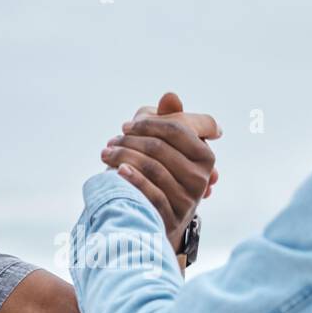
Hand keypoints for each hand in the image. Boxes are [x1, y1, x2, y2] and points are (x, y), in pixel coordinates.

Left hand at [100, 92, 220, 253]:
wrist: (157, 217)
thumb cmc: (161, 174)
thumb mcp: (167, 146)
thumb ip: (169, 119)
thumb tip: (170, 96)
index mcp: (205, 155)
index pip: (177, 128)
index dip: (149, 124)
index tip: (127, 126)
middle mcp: (201, 177)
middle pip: (160, 147)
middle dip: (130, 141)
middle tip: (111, 141)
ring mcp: (189, 199)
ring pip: (154, 168)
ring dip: (124, 157)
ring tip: (106, 154)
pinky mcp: (173, 216)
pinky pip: (152, 192)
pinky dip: (133, 179)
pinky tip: (118, 171)